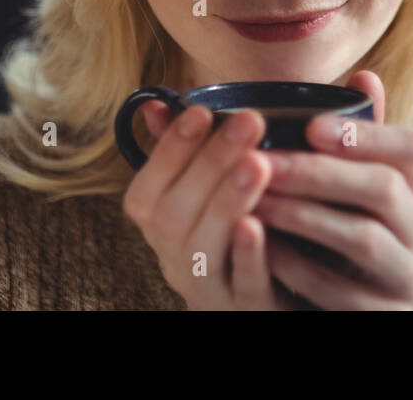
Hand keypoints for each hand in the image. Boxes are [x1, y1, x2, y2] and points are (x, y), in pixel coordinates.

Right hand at [122, 101, 303, 309]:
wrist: (263, 299)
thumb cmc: (233, 233)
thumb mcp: (206, 191)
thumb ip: (185, 151)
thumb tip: (156, 102)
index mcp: (159, 225)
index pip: (148, 187)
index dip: (171, 149)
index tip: (201, 110)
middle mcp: (174, 258)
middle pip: (174, 214)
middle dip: (210, 163)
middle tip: (249, 121)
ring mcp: (207, 288)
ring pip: (203, 249)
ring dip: (226, 203)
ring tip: (257, 163)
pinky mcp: (245, 310)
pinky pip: (244, 286)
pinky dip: (248, 255)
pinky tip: (258, 225)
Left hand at [252, 71, 412, 309]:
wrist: (338, 316)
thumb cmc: (336, 241)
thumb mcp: (348, 190)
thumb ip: (353, 139)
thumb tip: (364, 73)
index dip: (368, 134)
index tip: (312, 125)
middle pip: (385, 189)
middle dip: (319, 173)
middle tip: (262, 160)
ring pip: (364, 239)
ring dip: (304, 217)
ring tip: (253, 200)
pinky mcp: (391, 320)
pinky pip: (345, 294)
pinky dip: (301, 271)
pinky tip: (264, 252)